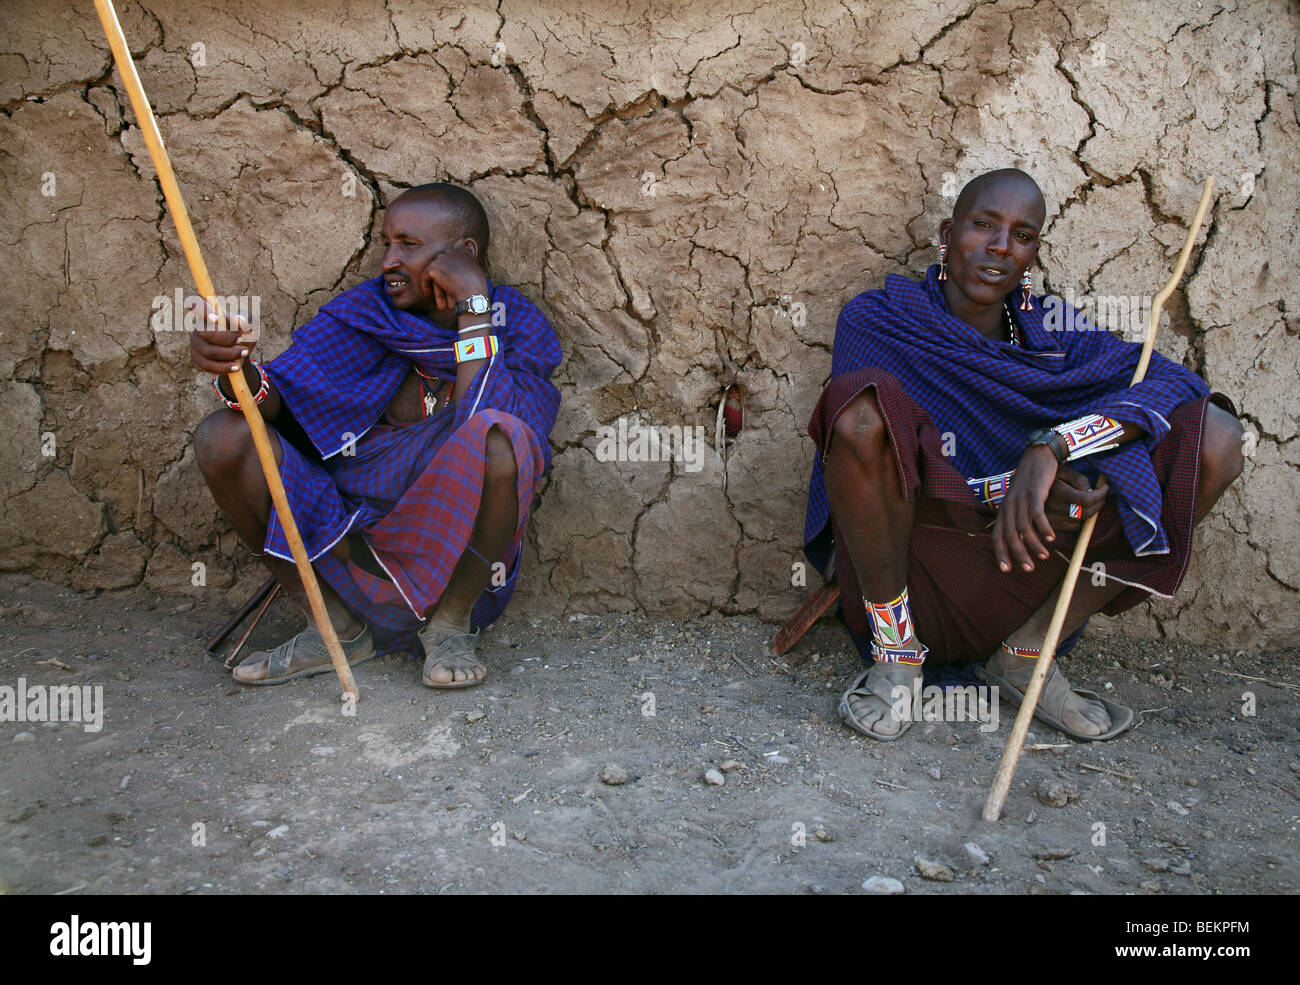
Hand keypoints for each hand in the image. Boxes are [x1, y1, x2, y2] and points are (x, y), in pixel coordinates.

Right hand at [190, 298, 257, 374]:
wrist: (242, 352)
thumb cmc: (245, 332)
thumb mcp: (252, 325)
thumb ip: (247, 320)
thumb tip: (237, 319)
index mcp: (210, 313)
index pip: (197, 303)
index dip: (202, 308)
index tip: (216, 317)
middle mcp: (199, 327)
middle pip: (204, 332)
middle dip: (225, 338)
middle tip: (241, 340)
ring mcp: (196, 343)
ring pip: (208, 351)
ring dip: (229, 354)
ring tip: (244, 353)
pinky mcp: (197, 359)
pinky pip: (207, 365)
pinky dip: (223, 367)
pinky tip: (236, 366)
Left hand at [419, 247, 487, 311]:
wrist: (472, 292)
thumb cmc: (477, 287)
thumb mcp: (476, 272)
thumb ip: (468, 267)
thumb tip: (463, 272)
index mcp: (463, 252)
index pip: (450, 258)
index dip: (448, 271)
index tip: (448, 282)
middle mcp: (451, 252)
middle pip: (441, 264)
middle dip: (440, 278)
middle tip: (441, 290)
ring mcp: (442, 258)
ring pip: (434, 272)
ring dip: (435, 285)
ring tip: (435, 296)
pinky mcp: (433, 267)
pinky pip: (425, 276)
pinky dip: (425, 285)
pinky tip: (428, 293)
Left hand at [992, 443, 1058, 572]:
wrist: (1038, 456)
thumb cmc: (1030, 482)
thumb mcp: (1019, 500)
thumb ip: (1017, 517)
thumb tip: (1019, 538)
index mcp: (1004, 509)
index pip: (997, 535)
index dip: (1001, 553)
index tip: (1007, 570)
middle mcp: (1009, 505)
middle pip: (1010, 535)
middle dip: (1019, 554)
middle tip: (1029, 568)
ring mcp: (1021, 499)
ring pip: (1023, 528)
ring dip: (1033, 544)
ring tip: (1044, 555)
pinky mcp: (1034, 492)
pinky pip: (1037, 515)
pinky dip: (1043, 528)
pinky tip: (1051, 537)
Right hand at [1044, 465, 1108, 531]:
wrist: (1026, 481)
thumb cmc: (1049, 473)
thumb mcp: (1064, 470)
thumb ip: (1080, 480)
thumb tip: (1091, 492)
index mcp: (1057, 491)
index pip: (1086, 499)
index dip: (1101, 494)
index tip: (1106, 487)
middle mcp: (1052, 507)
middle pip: (1085, 512)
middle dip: (1099, 504)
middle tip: (1102, 495)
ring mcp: (1049, 518)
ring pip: (1080, 521)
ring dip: (1092, 512)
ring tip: (1093, 502)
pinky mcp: (1049, 524)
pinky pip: (1072, 527)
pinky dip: (1081, 520)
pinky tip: (1080, 510)